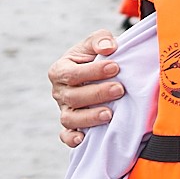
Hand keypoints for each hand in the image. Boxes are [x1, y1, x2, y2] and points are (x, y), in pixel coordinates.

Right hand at [49, 30, 121, 146]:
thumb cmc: (97, 55)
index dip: (93, 71)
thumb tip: (108, 48)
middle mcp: (60, 92)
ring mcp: (64, 109)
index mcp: (61, 70)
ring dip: (89, 117)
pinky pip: (66, 135)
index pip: (73, 73)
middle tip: (119, 89)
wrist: (99, 71)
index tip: (115, 67)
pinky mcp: (71, 125)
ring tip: (109, 113)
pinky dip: (71, 138)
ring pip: (70, 118)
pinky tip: (83, 138)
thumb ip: (100, 40)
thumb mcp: (97, 41)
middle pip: (73, 97)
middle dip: (97, 94)